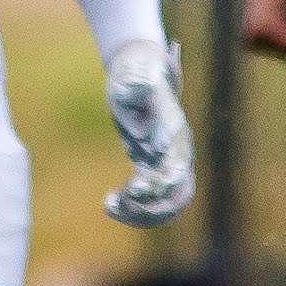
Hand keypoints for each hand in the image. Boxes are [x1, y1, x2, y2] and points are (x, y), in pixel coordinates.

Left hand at [102, 44, 194, 225]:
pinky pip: (154, 201)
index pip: (177, 163)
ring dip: (142, 212)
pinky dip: (134, 210)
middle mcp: (177, 149)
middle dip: (150, 202)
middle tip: (120, 196)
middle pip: (176, 190)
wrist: (137, 73)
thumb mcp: (133, 78)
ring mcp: (168, 162)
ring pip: (168, 203)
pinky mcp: (154, 169)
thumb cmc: (134, 73)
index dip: (160, 180)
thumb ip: (140, 86)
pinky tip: (108, 203)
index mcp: (174, 128)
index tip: (133, 187)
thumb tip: (145, 89)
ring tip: (110, 204)